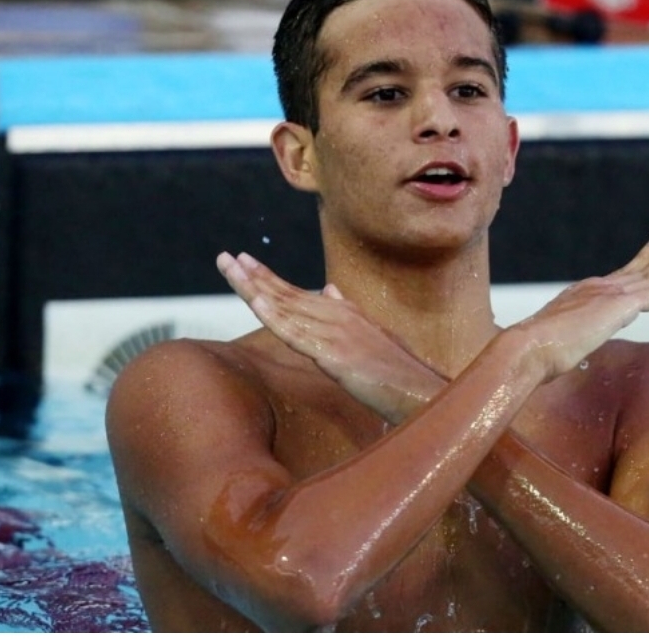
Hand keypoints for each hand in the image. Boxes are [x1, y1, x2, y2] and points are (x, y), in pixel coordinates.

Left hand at [216, 252, 440, 423]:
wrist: (423, 392)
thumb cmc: (401, 374)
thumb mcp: (374, 338)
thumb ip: (349, 314)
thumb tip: (329, 288)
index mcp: (346, 315)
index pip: (300, 294)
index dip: (270, 279)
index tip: (246, 264)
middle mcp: (339, 316)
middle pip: (287, 294)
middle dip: (254, 275)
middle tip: (225, 257)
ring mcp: (336, 333)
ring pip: (285, 307)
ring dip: (254, 286)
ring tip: (230, 267)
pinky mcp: (334, 354)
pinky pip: (296, 334)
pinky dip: (274, 315)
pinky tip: (255, 300)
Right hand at [514, 230, 648, 379]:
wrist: (530, 347)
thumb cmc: (536, 352)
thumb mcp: (557, 341)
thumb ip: (567, 340)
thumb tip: (564, 352)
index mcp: (585, 294)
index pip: (622, 277)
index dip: (642, 262)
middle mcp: (599, 288)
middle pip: (640, 270)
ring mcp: (610, 294)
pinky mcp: (620, 305)